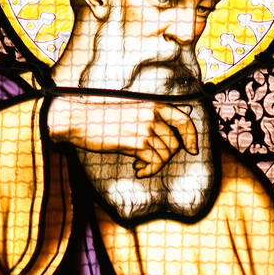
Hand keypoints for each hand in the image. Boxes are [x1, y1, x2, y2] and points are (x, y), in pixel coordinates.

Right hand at [46, 93, 197, 177]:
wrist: (81, 119)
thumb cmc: (102, 117)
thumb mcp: (130, 110)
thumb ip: (148, 118)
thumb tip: (166, 136)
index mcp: (152, 105)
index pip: (183, 120)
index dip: (191, 137)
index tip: (192, 149)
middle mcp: (151, 115)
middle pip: (174, 144)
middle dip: (166, 157)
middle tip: (149, 161)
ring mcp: (144, 128)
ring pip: (165, 155)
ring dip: (154, 165)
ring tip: (140, 165)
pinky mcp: (135, 142)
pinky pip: (154, 162)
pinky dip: (148, 170)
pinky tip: (137, 169)